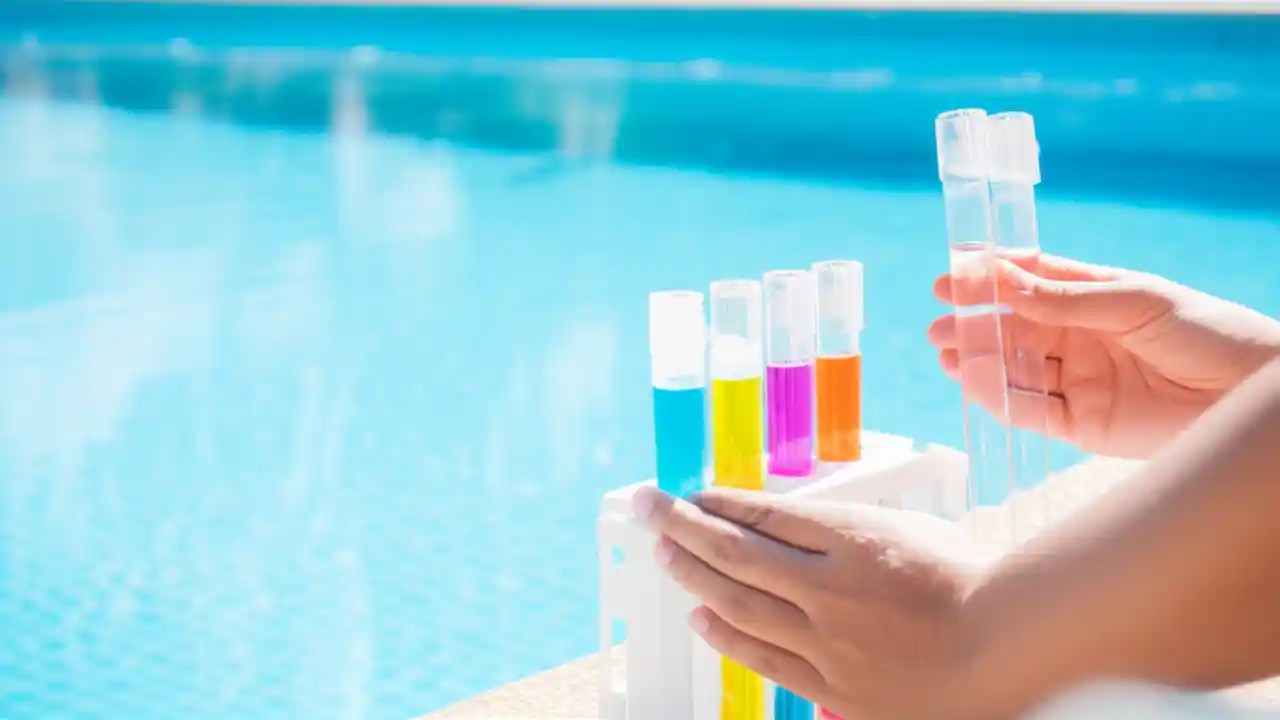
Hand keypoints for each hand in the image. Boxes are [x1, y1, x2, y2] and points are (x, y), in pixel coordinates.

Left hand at [632, 486, 990, 719]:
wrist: (1012, 652)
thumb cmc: (971, 580)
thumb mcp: (904, 530)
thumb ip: (841, 529)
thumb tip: (778, 522)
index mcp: (853, 539)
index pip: (763, 515)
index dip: (719, 503)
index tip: (691, 494)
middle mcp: (830, 588)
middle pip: (735, 552)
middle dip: (682, 526)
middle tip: (648, 508)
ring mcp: (829, 641)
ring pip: (739, 603)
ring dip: (694, 574)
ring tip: (663, 554)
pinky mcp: (836, 686)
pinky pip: (766, 658)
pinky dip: (727, 635)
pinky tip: (701, 615)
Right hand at [928, 254, 1279, 457]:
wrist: (1247, 397)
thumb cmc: (1207, 332)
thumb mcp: (1134, 301)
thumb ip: (1065, 298)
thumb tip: (1003, 281)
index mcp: (1094, 299)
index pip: (1030, 282)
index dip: (990, 279)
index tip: (954, 275)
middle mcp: (1079, 340)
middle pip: (1013, 330)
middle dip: (974, 326)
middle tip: (940, 324)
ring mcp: (1077, 383)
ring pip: (1014, 371)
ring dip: (978, 362)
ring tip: (947, 354)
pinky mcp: (1080, 425)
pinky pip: (1029, 412)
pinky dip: (999, 400)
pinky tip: (975, 383)